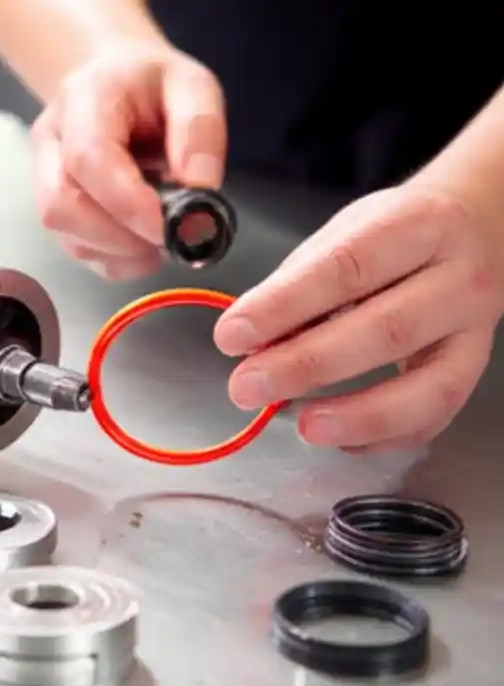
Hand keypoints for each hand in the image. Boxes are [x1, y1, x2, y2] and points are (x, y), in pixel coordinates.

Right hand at [31, 40, 225, 280]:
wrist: (111, 74)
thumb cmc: (152, 81)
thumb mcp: (193, 85)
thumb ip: (200, 132)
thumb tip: (202, 193)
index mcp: (86, 99)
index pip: (88, 159)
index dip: (126, 203)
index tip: (171, 229)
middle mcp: (52, 138)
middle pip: (61, 204)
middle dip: (118, 237)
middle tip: (168, 240)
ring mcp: (44, 172)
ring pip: (62, 231)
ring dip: (115, 250)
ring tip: (159, 240)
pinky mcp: (51, 200)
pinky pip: (71, 244)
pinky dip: (110, 258)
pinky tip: (141, 245)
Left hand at [214, 183, 503, 451]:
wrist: (476, 228)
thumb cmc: (393, 237)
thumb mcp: (343, 236)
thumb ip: (297, 285)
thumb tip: (253, 344)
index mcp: (419, 224)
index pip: (345, 268)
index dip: (284, 306)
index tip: (231, 335)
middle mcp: (459, 277)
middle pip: (386, 329)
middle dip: (307, 365)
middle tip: (248, 386)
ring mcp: (477, 328)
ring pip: (427, 385)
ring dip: (358, 415)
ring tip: (303, 426)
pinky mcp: (476, 369)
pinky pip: (438, 415)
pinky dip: (386, 436)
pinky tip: (342, 439)